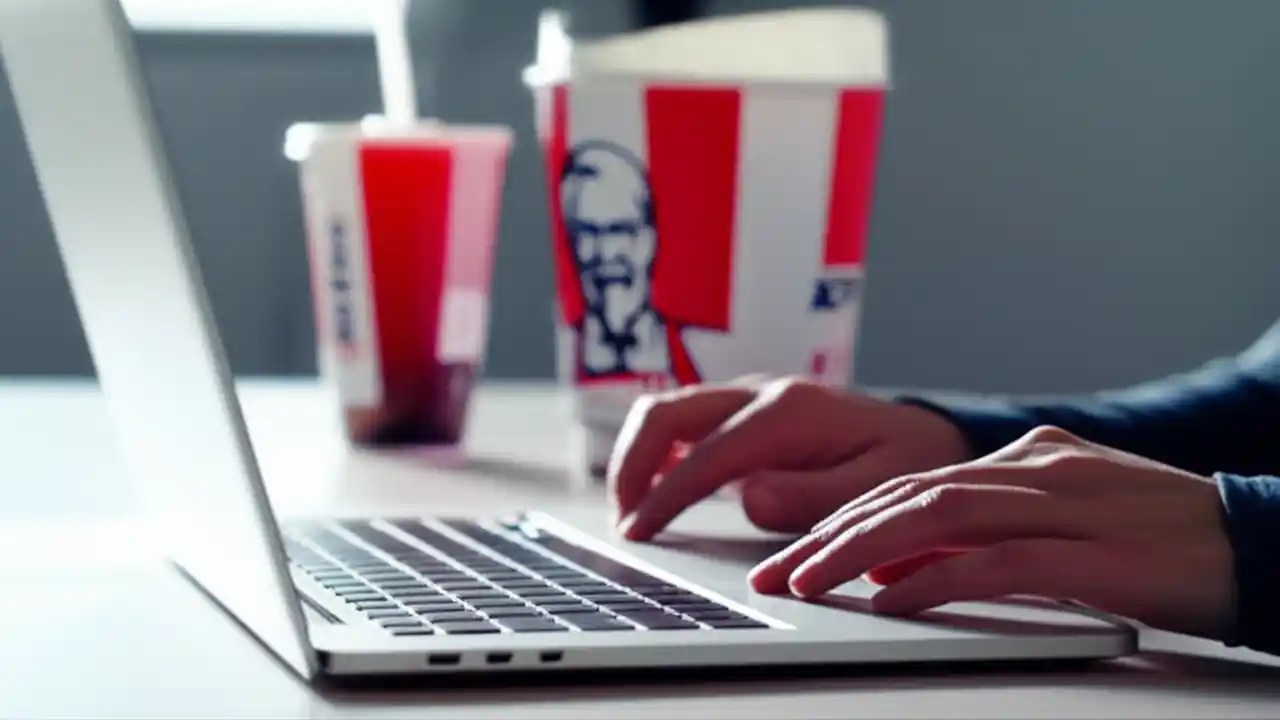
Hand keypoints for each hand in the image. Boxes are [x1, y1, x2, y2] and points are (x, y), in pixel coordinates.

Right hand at [608, 377, 972, 540]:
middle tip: (623, 522)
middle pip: (665, 413)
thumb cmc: (906, 465)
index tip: (638, 535)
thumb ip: (815, 496)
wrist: (926, 436)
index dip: (663, 497)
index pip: (703, 456)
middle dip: (630, 466)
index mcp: (788, 413)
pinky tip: (652, 491)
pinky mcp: (742, 411)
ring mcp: (747, 397)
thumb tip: (749, 497)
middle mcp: (759, 393)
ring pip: (665, 411)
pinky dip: (655, 451)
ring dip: (636, 457)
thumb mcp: (879, 488)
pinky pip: (682, 422)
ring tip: (630, 512)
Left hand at [749, 426, 1235, 639]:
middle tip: (774, 575)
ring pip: (932, 518)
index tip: (791, 555)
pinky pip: (991, 563)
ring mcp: (1059, 506)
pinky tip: (886, 602)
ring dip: (859, 552)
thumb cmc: (1159, 542)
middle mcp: (1031, 470)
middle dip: (829, 536)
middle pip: (905, 495)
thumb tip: (902, 561)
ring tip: (807, 585)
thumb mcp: (1061, 523)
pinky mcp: (1088, 554)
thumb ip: (986, 531)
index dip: (843, 520)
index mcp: (1023, 459)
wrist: (1260, 544)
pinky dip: (931, 581)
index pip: (910, 484)